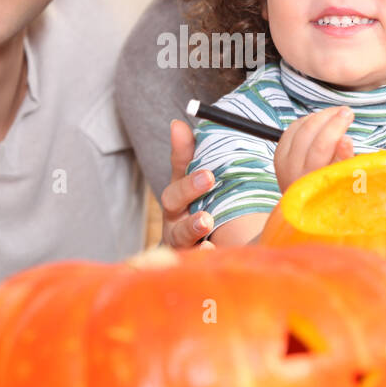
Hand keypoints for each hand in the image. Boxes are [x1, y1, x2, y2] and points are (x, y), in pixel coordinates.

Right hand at [160, 119, 216, 248]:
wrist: (190, 257)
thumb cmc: (194, 212)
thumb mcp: (193, 183)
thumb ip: (187, 156)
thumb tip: (177, 124)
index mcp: (178, 195)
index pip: (179, 172)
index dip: (186, 160)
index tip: (205, 161)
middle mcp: (174, 217)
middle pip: (173, 201)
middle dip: (189, 189)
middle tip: (209, 178)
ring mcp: (179, 242)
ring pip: (180, 233)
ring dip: (193, 225)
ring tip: (207, 220)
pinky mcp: (187, 261)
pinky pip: (191, 260)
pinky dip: (201, 255)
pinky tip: (212, 251)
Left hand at [274, 106, 355, 193]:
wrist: (308, 210)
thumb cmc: (333, 195)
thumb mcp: (345, 183)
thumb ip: (345, 161)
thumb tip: (345, 139)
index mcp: (311, 180)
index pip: (321, 145)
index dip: (335, 126)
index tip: (349, 114)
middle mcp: (293, 172)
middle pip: (308, 134)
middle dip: (328, 117)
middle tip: (345, 111)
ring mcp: (283, 164)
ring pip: (298, 129)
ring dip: (317, 117)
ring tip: (335, 114)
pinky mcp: (279, 157)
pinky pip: (290, 131)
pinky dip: (305, 122)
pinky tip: (318, 120)